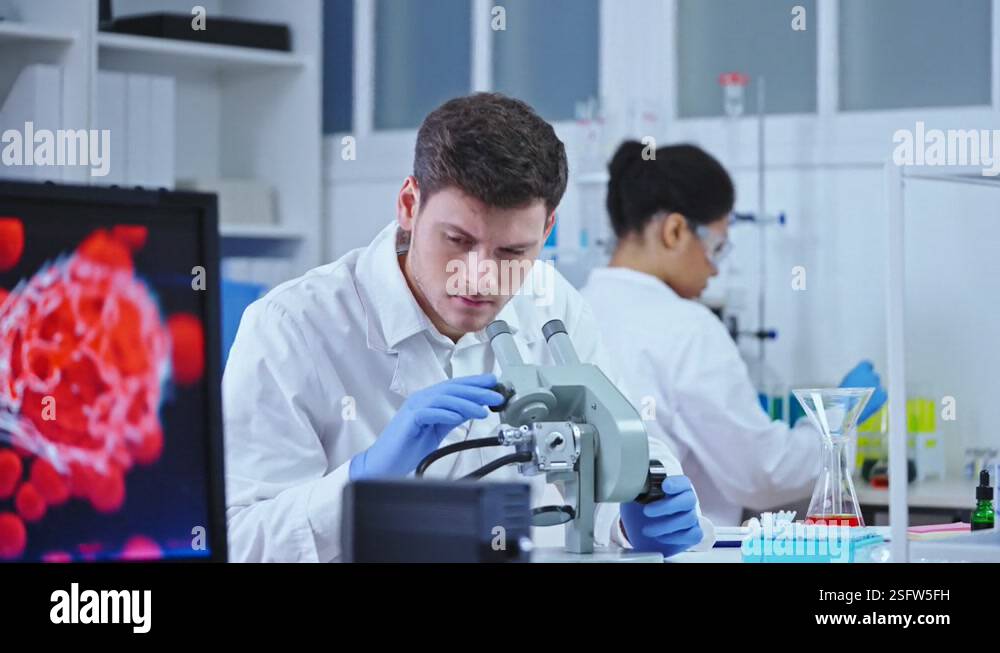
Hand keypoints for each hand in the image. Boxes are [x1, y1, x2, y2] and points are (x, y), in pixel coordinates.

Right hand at [349, 373, 503, 479]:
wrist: (386, 462)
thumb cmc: (409, 447)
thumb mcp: (438, 429)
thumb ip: (454, 417)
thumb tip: (475, 407)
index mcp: (429, 400)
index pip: (455, 386)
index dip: (475, 383)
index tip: (494, 382)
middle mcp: (421, 399)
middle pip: (452, 389)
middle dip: (476, 391)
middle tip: (496, 395)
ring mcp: (414, 408)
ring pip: (443, 398)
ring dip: (466, 402)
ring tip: (483, 410)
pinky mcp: (408, 420)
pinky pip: (429, 412)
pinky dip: (445, 413)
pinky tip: (459, 417)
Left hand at [620, 476, 702, 556]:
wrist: (647, 522)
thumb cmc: (646, 503)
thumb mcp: (640, 492)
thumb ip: (639, 487)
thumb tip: (625, 485)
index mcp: (679, 486)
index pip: (683, 482)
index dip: (676, 484)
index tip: (664, 486)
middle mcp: (688, 500)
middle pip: (688, 500)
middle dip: (666, 507)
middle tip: (647, 511)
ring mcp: (692, 516)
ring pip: (688, 519)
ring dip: (665, 526)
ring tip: (647, 530)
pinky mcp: (692, 532)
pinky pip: (692, 535)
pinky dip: (675, 537)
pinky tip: (661, 537)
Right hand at [840, 360, 886, 423]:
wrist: (847, 411)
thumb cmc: (841, 397)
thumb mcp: (843, 383)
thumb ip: (853, 379)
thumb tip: (856, 381)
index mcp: (860, 370)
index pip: (867, 364)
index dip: (865, 369)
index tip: (862, 374)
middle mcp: (871, 376)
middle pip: (873, 376)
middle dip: (869, 381)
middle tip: (862, 388)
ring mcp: (878, 386)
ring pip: (878, 386)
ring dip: (874, 390)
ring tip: (865, 398)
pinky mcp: (883, 396)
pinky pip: (882, 394)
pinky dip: (878, 398)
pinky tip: (870, 402)